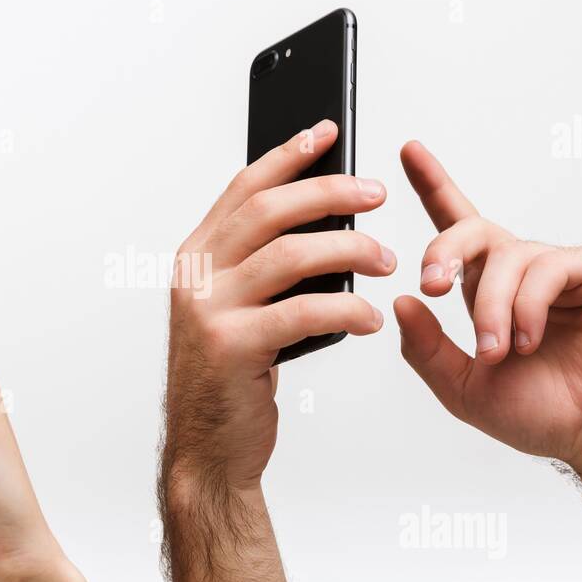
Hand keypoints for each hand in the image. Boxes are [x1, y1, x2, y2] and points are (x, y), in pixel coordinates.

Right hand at [163, 119, 393, 491]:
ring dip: (348, 250)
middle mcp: (195, 276)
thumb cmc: (233, 379)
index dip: (288, 154)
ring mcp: (209, 310)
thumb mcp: (240, 309)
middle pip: (268, 210)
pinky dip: (345, 309)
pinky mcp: (231, 347)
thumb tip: (327, 223)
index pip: (244, 188)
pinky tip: (370, 317)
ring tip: (386, 259)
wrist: (208, 450)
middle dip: (329, 192)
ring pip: (288, 254)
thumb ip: (263, 267)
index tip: (328, 131)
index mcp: (196, 258)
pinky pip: (301, 312)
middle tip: (377, 194)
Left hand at [392, 141, 581, 476]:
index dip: (434, 185)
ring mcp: (560, 268)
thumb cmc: (544, 413)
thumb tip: (400, 301)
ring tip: (502, 351)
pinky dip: (530, 305)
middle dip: (443, 250)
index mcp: (489, 292)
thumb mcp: (464, 388)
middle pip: (471, 229)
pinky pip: (548, 266)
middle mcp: (522, 273)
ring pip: (507, 256)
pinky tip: (533, 339)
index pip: (457, 228)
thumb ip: (426, 348)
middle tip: (433, 284)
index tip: (409, 150)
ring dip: (493, 307)